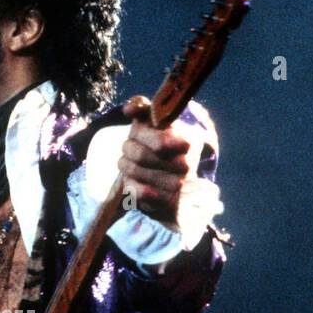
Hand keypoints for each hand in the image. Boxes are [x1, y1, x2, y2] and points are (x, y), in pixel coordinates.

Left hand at [117, 95, 201, 228]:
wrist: (180, 183)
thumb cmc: (163, 146)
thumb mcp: (159, 123)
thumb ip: (145, 109)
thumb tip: (129, 108)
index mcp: (188, 141)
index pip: (159, 141)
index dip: (140, 133)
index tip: (137, 131)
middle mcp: (185, 166)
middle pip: (138, 154)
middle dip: (128, 147)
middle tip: (129, 147)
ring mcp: (175, 186)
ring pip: (132, 171)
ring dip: (125, 164)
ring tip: (130, 163)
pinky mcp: (163, 204)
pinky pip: (134, 192)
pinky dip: (129, 184)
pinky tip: (134, 180)